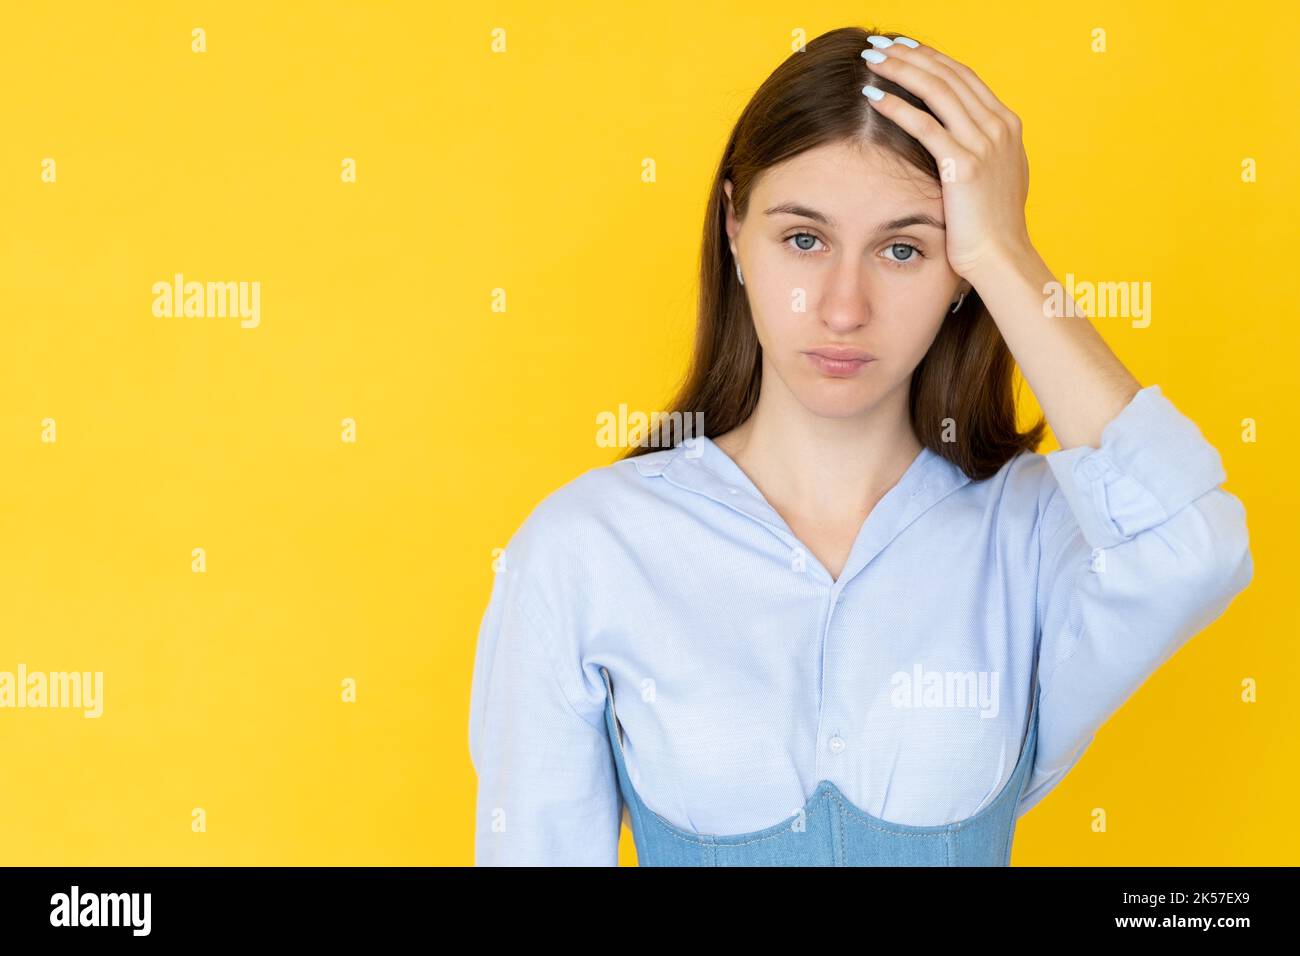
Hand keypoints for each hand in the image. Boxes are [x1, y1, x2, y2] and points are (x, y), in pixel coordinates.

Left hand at [860, 36, 1033, 281]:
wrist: (1002, 258)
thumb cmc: (991, 226)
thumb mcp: (995, 178)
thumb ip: (982, 151)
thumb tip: (962, 140)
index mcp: (1007, 125)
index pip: (964, 77)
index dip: (931, 59)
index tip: (903, 48)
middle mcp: (999, 127)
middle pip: (949, 75)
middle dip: (911, 55)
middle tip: (880, 43)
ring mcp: (985, 144)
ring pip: (937, 92)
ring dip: (901, 71)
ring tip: (872, 59)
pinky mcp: (964, 166)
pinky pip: (925, 126)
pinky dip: (897, 107)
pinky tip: (873, 97)